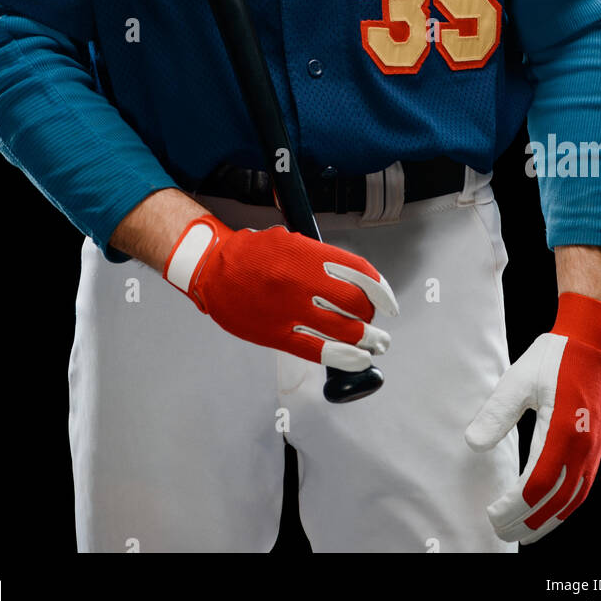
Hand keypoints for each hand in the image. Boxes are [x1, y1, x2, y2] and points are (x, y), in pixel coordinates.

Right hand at [163, 214, 398, 370]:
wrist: (212, 269)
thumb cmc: (252, 254)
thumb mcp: (290, 240)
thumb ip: (321, 258)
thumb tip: (353, 279)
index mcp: (307, 254)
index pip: (359, 273)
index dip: (381, 291)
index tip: (389, 303)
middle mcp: (302, 281)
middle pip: (355, 304)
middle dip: (373, 319)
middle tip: (379, 327)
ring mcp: (290, 309)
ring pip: (342, 330)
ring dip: (366, 340)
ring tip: (376, 345)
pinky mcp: (277, 334)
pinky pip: (318, 350)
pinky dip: (344, 357)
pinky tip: (358, 359)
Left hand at [464, 292, 600, 543]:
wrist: (589, 342)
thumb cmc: (553, 358)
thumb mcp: (517, 381)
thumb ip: (496, 414)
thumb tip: (473, 443)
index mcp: (561, 432)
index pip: (537, 485)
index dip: (515, 506)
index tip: (493, 514)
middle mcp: (582, 448)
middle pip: (555, 500)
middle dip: (528, 521)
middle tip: (501, 532)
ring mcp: (593, 449)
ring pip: (572, 499)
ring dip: (548, 520)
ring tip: (524, 532)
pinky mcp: (596, 446)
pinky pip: (582, 487)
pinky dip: (565, 506)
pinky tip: (550, 508)